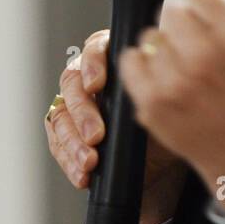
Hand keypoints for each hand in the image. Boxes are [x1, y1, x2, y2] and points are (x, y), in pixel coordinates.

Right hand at [45, 29, 184, 223]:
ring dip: (73, 141)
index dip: (92, 64)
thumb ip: (150, 93)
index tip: (96, 84)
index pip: (95, 49)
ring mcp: (75, 107)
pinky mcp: (67, 135)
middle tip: (96, 135)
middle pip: (72, 84)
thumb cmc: (165, 124)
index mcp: (114, 62)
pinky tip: (82, 173)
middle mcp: (89, 79)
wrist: (165, 161)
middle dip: (82, 112)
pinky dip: (69, 160)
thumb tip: (143, 91)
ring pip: (61, 116)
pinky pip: (59, 145)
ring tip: (90, 160)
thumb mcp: (164, 107)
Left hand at [117, 0, 224, 212]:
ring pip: (153, 36)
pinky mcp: (152, 103)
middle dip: (191, 27)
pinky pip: (130, 61)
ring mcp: (175, 82)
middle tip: (208, 51)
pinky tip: (170, 79)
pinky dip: (144, 67)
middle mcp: (204, 57)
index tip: (224, 32)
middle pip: (174, 11)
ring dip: (169, 48)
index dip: (214, 12)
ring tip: (192, 70)